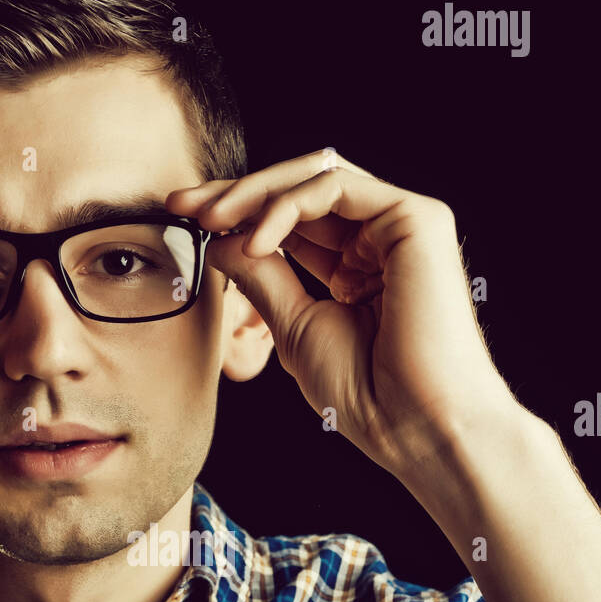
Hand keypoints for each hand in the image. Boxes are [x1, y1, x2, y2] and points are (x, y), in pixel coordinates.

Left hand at [166, 149, 522, 479]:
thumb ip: (263, 277)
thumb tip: (221, 239)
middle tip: (183, 202)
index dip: (238, 215)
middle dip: (238, 192)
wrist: (417, 425)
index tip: (185, 217)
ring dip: (255, 192)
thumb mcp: (295, 327)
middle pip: (301, 189)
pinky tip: (255, 240)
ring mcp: (401, 225)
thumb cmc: (367, 394)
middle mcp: (382, 241)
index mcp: (358, 269)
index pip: (292, 222)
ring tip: (211, 219)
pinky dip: (286, 207)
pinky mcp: (415, 218)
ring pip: (316, 176)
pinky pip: (335, 187)